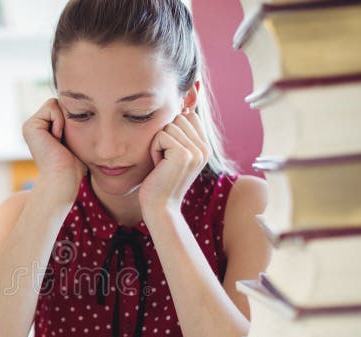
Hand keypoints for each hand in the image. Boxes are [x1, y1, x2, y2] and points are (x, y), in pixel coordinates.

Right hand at [22, 98, 88, 206]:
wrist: (64, 177)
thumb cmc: (73, 165)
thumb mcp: (76, 141)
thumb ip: (74, 125)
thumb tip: (86, 109)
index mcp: (44, 130)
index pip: (63, 109)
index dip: (72, 120)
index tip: (68, 142)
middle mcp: (35, 127)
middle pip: (59, 104)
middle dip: (67, 120)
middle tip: (64, 141)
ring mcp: (30, 126)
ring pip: (55, 103)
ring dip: (63, 121)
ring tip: (59, 140)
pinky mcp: (30, 126)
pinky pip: (52, 106)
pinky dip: (59, 121)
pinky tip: (56, 138)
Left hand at [138, 108, 211, 222]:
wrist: (160, 207)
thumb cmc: (161, 181)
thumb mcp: (174, 155)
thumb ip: (180, 134)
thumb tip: (182, 105)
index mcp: (205, 147)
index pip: (189, 117)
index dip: (173, 129)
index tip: (169, 152)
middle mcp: (205, 148)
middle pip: (178, 119)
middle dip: (164, 137)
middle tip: (164, 160)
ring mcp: (196, 151)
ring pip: (168, 126)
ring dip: (158, 144)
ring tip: (162, 164)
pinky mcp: (183, 154)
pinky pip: (161, 135)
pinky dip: (154, 150)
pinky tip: (159, 166)